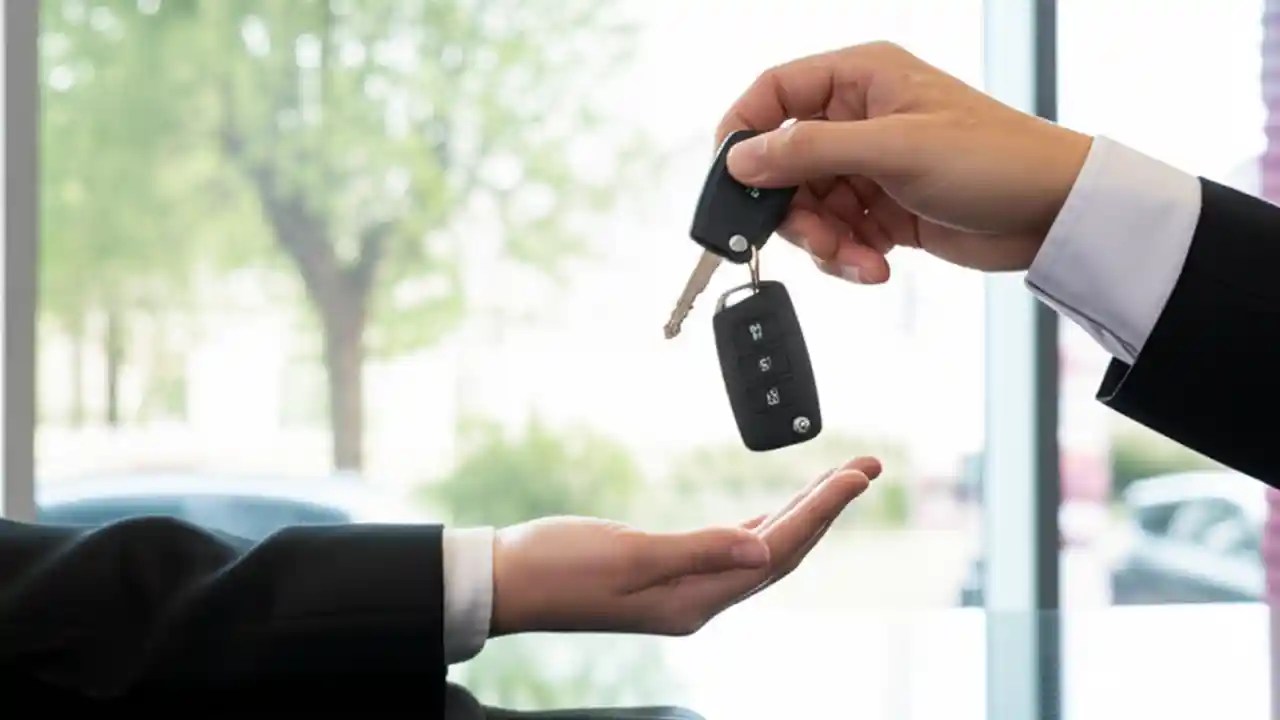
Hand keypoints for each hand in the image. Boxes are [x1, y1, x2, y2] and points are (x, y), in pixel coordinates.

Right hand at [489, 456, 880, 636]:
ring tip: (838, 481)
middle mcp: (699, 598)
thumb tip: (764, 548)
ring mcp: (684, 587)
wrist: (505, 583)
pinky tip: (775, 513)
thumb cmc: (555, 568)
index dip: (822, 511)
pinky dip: (762, 524)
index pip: (778, 550)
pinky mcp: (666, 571)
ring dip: (801, 513)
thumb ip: (697, 549)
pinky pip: (731, 547)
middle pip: (782, 549)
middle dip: (826, 507)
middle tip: (865, 467)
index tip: (855, 475)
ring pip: (761, 547)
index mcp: (694, 598)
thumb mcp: (628, 554)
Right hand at [717, 41, 1092, 283]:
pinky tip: (875, 266)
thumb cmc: (993, 158)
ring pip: (809, 207)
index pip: (775, 92)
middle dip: (793, 210)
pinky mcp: (884, 209)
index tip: (732, 181)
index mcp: (860, 78)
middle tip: (815, 239)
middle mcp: (859, 117)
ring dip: (825, 241)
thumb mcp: (893, 149)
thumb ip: (809, 152)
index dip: (745, 132)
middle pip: (785, 163)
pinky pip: (839, 234)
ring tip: (857, 259)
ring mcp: (870, 165)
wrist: (1054, 213)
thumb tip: (741, 159)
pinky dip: (848, 256)